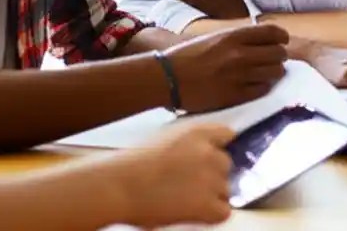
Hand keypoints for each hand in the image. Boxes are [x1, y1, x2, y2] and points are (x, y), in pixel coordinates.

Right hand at [111, 122, 234, 227]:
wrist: (119, 186)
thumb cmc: (131, 163)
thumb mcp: (163, 138)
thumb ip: (186, 142)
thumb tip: (197, 152)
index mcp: (197, 133)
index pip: (227, 135)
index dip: (218, 148)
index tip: (209, 157)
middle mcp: (210, 153)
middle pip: (226, 164)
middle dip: (213, 173)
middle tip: (190, 183)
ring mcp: (211, 180)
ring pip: (225, 189)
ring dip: (211, 195)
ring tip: (186, 199)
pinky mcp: (207, 205)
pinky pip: (224, 211)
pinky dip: (212, 214)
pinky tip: (194, 213)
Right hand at [164, 24, 290, 111]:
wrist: (167, 77)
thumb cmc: (188, 56)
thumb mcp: (214, 38)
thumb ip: (239, 38)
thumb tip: (264, 40)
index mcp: (233, 36)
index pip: (273, 32)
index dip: (281, 37)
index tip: (281, 41)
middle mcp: (239, 54)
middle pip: (279, 53)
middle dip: (279, 56)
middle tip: (272, 60)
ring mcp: (238, 75)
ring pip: (275, 72)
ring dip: (273, 72)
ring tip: (264, 74)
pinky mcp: (235, 95)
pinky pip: (262, 89)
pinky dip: (262, 87)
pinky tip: (254, 85)